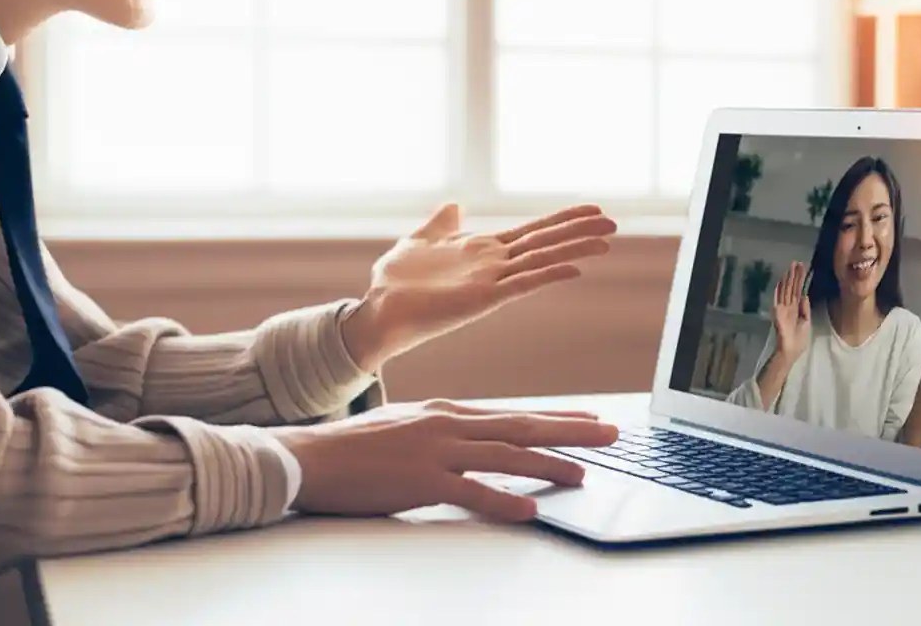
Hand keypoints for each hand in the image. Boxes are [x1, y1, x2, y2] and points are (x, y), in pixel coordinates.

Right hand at [272, 399, 618, 521]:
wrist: (309, 456)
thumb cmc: (352, 448)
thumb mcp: (405, 427)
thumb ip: (440, 433)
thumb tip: (470, 442)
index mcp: (446, 412)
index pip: (513, 415)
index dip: (555, 419)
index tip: (588, 421)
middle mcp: (448, 423)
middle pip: (522, 425)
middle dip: (571, 430)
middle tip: (611, 434)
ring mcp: (436, 449)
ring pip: (507, 453)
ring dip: (550, 464)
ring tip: (583, 475)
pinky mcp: (421, 479)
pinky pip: (472, 491)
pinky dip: (503, 500)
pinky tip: (529, 508)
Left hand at [341, 203, 616, 371]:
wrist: (377, 309)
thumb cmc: (395, 280)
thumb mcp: (419, 240)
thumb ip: (441, 225)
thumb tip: (455, 204)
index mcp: (482, 250)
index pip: (531, 231)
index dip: (561, 220)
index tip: (591, 210)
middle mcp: (494, 266)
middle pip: (545, 243)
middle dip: (578, 233)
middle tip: (614, 223)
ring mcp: (491, 282)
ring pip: (541, 261)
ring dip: (573, 251)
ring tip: (606, 242)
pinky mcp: (483, 300)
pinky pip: (521, 285)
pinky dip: (547, 277)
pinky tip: (573, 271)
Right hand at [772, 261, 811, 362]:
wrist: (791, 351)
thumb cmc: (798, 340)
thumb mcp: (806, 322)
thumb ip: (805, 309)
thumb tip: (805, 295)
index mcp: (796, 309)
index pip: (798, 291)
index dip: (800, 280)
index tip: (803, 268)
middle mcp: (788, 306)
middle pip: (791, 288)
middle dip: (794, 275)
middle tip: (797, 262)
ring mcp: (783, 309)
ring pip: (786, 291)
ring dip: (787, 279)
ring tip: (790, 267)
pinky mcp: (778, 313)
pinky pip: (778, 299)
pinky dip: (779, 291)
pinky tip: (780, 282)